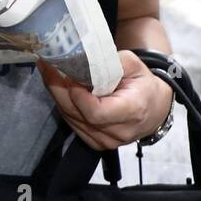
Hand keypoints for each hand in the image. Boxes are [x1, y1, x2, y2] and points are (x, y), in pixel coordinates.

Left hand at [37, 51, 174, 150]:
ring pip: (71, 119)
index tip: (66, 74)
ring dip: (58, 96)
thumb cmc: (142, 84)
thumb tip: (85, 58)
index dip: (77, 95)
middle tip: (47, 66)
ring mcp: (107, 140)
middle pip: (77, 114)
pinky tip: (60, 89)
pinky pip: (72, 124)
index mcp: (132, 111)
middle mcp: (119, 131)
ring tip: (50, 73)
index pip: (95, 112)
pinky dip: (64, 106)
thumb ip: (112, 61)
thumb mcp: (134, 65)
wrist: (154, 108)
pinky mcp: (96, 142)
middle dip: (58, 89)